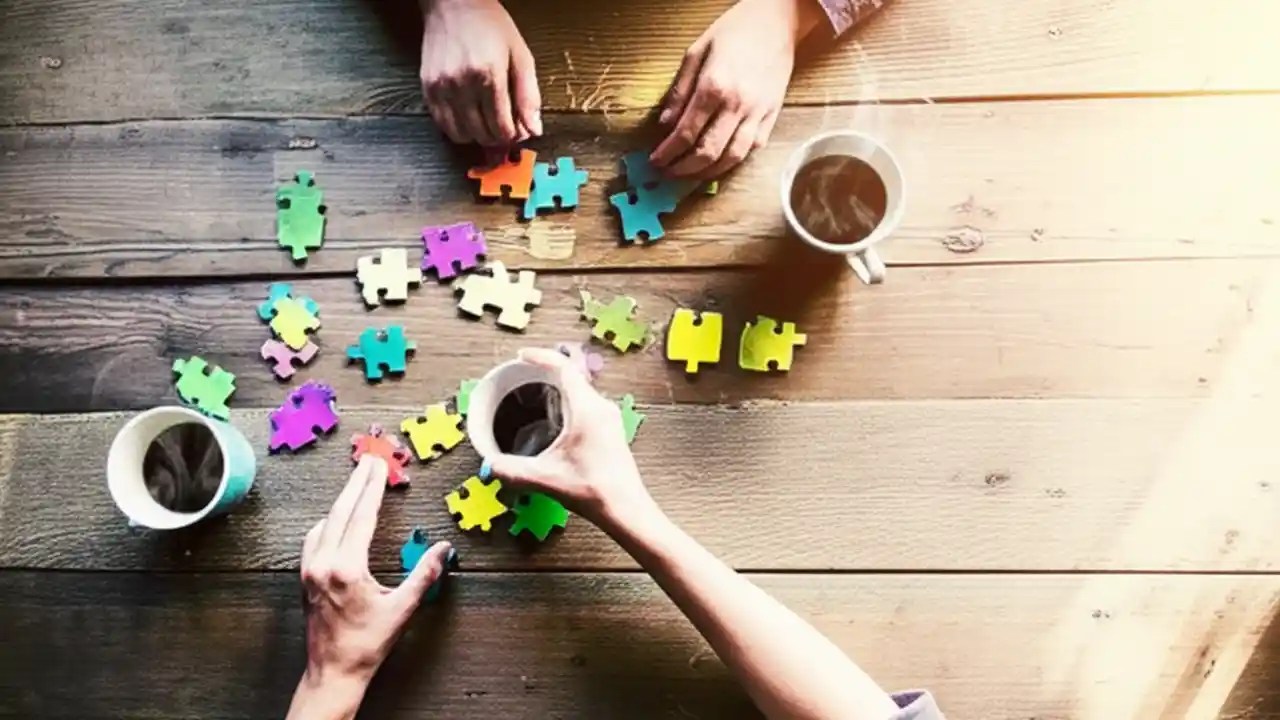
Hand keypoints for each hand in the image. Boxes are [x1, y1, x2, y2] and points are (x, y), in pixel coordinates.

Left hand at [287, 457, 451, 718]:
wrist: (333, 671)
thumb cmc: (366, 644)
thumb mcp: (402, 609)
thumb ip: (424, 575)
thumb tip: (443, 550)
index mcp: (347, 568)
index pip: (361, 516)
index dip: (372, 488)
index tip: (379, 467)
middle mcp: (323, 564)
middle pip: (340, 510)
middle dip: (356, 483)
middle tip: (369, 461)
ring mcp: (310, 570)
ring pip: (324, 522)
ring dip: (342, 501)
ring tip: (357, 484)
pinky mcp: (305, 577)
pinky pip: (314, 538)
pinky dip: (328, 521)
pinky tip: (337, 520)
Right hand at [419, 0, 541, 146]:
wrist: (453, 4)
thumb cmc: (490, 25)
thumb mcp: (520, 55)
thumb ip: (529, 95)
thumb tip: (534, 130)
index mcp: (489, 75)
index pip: (502, 128)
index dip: (512, 136)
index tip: (516, 130)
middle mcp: (462, 84)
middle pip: (482, 135)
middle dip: (497, 138)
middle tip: (503, 127)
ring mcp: (442, 87)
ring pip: (461, 135)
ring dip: (477, 136)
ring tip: (486, 123)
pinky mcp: (428, 88)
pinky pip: (442, 124)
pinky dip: (457, 129)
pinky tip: (468, 117)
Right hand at [482, 348, 650, 524]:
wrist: (626, 509)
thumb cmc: (593, 490)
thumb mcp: (545, 478)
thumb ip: (512, 471)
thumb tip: (489, 465)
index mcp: (587, 409)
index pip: (564, 368)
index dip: (541, 357)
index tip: (522, 355)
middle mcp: (601, 407)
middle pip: (574, 375)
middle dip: (548, 369)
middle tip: (525, 371)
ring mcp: (609, 418)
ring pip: (582, 389)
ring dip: (561, 385)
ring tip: (538, 389)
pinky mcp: (611, 430)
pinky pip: (588, 402)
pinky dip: (570, 399)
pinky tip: (558, 414)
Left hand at [651, 0, 822, 178]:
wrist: (778, 20)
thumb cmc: (735, 30)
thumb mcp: (696, 51)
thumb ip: (679, 91)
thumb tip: (665, 124)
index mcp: (714, 87)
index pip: (685, 133)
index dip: (667, 153)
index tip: (655, 161)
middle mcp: (737, 105)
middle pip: (707, 152)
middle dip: (684, 169)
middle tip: (669, 173)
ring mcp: (757, 113)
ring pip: (732, 158)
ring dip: (708, 173)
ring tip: (690, 175)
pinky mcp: (772, 116)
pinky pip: (753, 148)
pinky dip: (733, 161)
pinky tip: (718, 162)